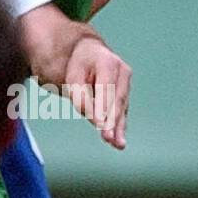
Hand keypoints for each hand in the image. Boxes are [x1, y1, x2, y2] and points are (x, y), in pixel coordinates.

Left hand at [62, 34, 130, 150]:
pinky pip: (121, 112)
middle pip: (116, 100)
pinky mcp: (123, 95)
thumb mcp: (72, 76)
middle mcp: (122, 72)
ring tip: (117, 144)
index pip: (106, 88)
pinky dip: (119, 126)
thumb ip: (80, 96)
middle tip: (109, 139)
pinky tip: (118, 141)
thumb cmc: (77, 64)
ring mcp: (125, 84)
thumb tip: (94, 118)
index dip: (104, 108)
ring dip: (118, 127)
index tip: (101, 125)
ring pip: (121, 108)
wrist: (87, 52)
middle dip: (112, 121)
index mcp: (107, 62)